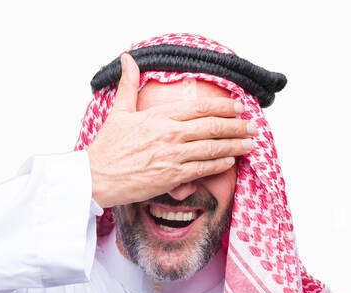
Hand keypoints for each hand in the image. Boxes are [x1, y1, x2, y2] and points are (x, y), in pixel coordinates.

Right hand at [85, 52, 255, 207]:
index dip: (223, 107)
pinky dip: (218, 165)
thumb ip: (130, 84)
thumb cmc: (108, 147)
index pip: (199, 108)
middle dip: (237, 126)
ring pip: (212, 149)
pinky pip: (202, 170)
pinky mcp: (172, 177)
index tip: (239, 106)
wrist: (97, 176)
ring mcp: (172, 157)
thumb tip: (128, 58)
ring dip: (234, 146)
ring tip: (250, 144)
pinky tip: (230, 161)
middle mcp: (169, 135)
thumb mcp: (119, 111)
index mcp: (159, 116)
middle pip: (212, 127)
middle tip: (254, 126)